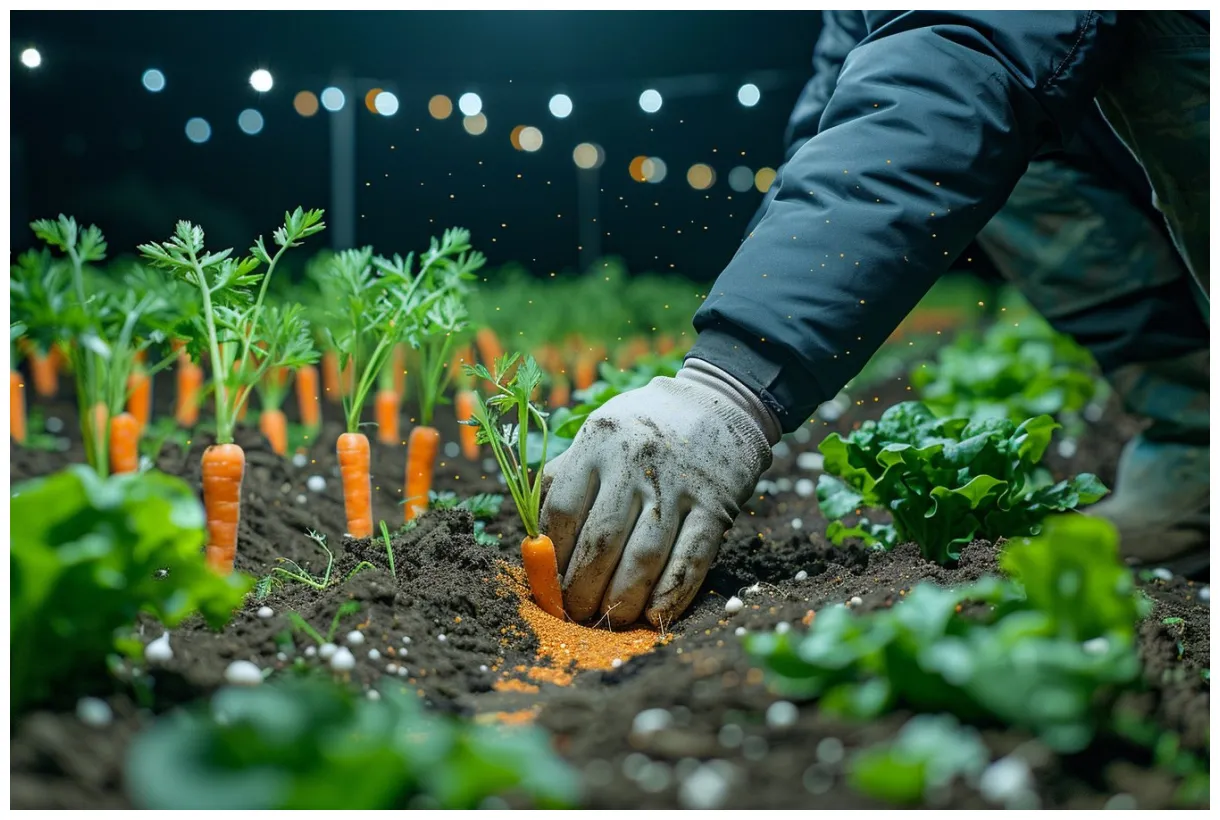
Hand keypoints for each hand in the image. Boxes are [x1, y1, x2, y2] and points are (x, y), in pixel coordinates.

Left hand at [539, 359, 776, 627]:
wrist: (718, 404)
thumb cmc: (643, 428)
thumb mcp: (598, 433)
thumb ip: (567, 477)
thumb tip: (537, 537)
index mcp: (598, 444)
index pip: (564, 510)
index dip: (553, 555)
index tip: (551, 583)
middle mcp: (635, 464)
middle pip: (602, 541)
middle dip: (584, 588)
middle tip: (577, 613)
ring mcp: (678, 486)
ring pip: (644, 556)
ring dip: (623, 598)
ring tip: (610, 618)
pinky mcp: (715, 506)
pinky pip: (691, 559)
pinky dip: (672, 594)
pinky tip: (655, 615)